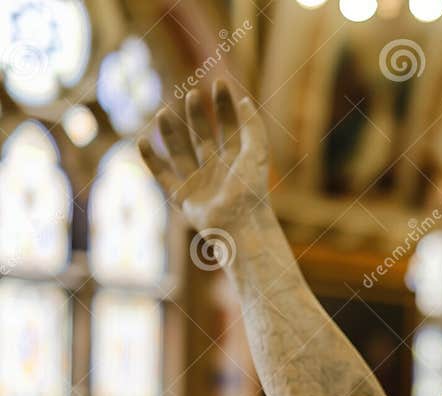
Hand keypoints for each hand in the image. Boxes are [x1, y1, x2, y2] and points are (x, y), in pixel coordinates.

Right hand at [139, 79, 269, 232]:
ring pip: (181, 153)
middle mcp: (218, 170)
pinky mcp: (183, 198)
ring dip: (170, 133)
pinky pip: (163, 176)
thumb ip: (253, 127)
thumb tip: (246, 100)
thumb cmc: (251, 190)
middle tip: (192, 94)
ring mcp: (200, 183)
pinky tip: (142, 141)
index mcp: (238, 160)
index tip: (219, 82)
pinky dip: (151, 161)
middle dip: (198, 116)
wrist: (239, 224)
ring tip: (162, 113)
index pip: (230, 126)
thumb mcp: (256, 153)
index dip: (225, 105)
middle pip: (205, 137)